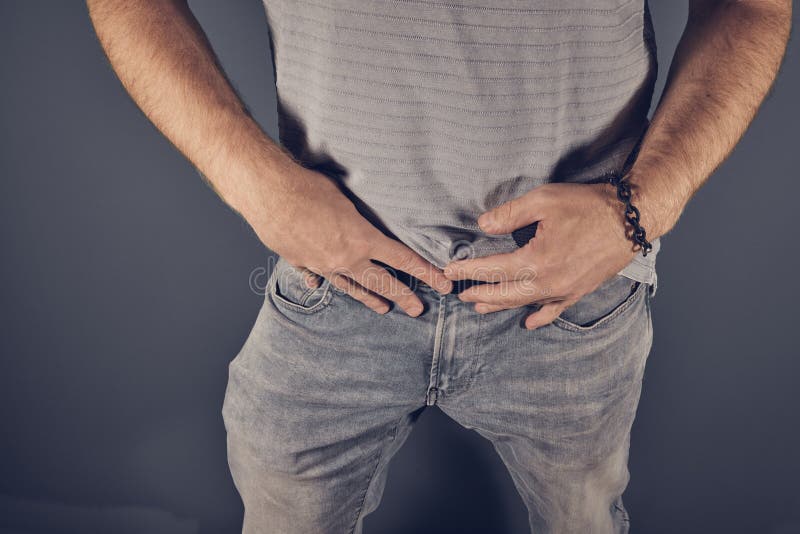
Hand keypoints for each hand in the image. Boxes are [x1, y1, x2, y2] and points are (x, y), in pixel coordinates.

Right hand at [250, 165, 451, 315]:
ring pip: (352, 287)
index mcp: (362, 239)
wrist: (268, 194)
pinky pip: (316, 276)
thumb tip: (368, 219)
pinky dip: (322, 281)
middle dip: (403, 296)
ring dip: (370, 299)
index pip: (403, 260)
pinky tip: (323, 286)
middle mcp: (346, 258)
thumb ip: (360, 215)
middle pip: (381, 282)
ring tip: (384, 309)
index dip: (425, 273)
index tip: (442, 285)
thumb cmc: (308, 186)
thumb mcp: (346, 197)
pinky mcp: (302, 262)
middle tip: (418, 309)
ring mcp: (323, 265)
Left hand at [443, 182, 639, 329]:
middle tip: (460, 294)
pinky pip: (555, 310)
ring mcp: (565, 290)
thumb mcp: (544, 201)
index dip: (469, 270)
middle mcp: (549, 282)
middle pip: (505, 293)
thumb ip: (510, 214)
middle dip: (480, 293)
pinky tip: (529, 322)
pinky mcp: (579, 290)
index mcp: (536, 260)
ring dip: (500, 306)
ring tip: (480, 307)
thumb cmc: (589, 206)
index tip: (450, 270)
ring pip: (525, 303)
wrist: (632, 219)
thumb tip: (483, 224)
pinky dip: (540, 317)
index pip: (493, 269)